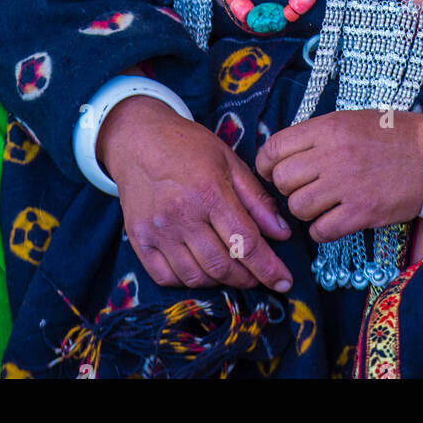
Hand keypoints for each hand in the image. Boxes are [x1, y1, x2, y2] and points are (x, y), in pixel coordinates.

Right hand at [98, 96, 293, 291]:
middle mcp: (182, 215)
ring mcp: (158, 230)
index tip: (284, 283)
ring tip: (232, 271)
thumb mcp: (229, 161)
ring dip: (220, 282)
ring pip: (196, 277)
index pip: (246, 243)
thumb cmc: (188, 146)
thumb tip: (282, 233)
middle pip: (222, 265)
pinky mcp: (139, 239)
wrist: (138, 139)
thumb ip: (256, 199)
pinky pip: (166, 278)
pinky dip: (188, 282)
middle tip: (259, 277)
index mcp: (210, 191)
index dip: (268, 268)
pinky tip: (200, 269)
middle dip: (248, 279)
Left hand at [256, 110, 422, 243]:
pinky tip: (334, 221)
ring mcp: (345, 185)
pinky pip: (321, 231)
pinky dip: (322, 230)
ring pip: (298, 208)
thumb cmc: (392, 135)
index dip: (266, 164)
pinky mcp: (361, 212)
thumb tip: (284, 154)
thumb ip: (317, 136)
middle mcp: (331, 155)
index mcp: (327, 128)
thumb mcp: (349, 120)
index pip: (274, 148)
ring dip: (305, 210)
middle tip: (304, 188)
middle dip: (287, 188)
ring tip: (322, 205)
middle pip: (281, 180)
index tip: (272, 171)